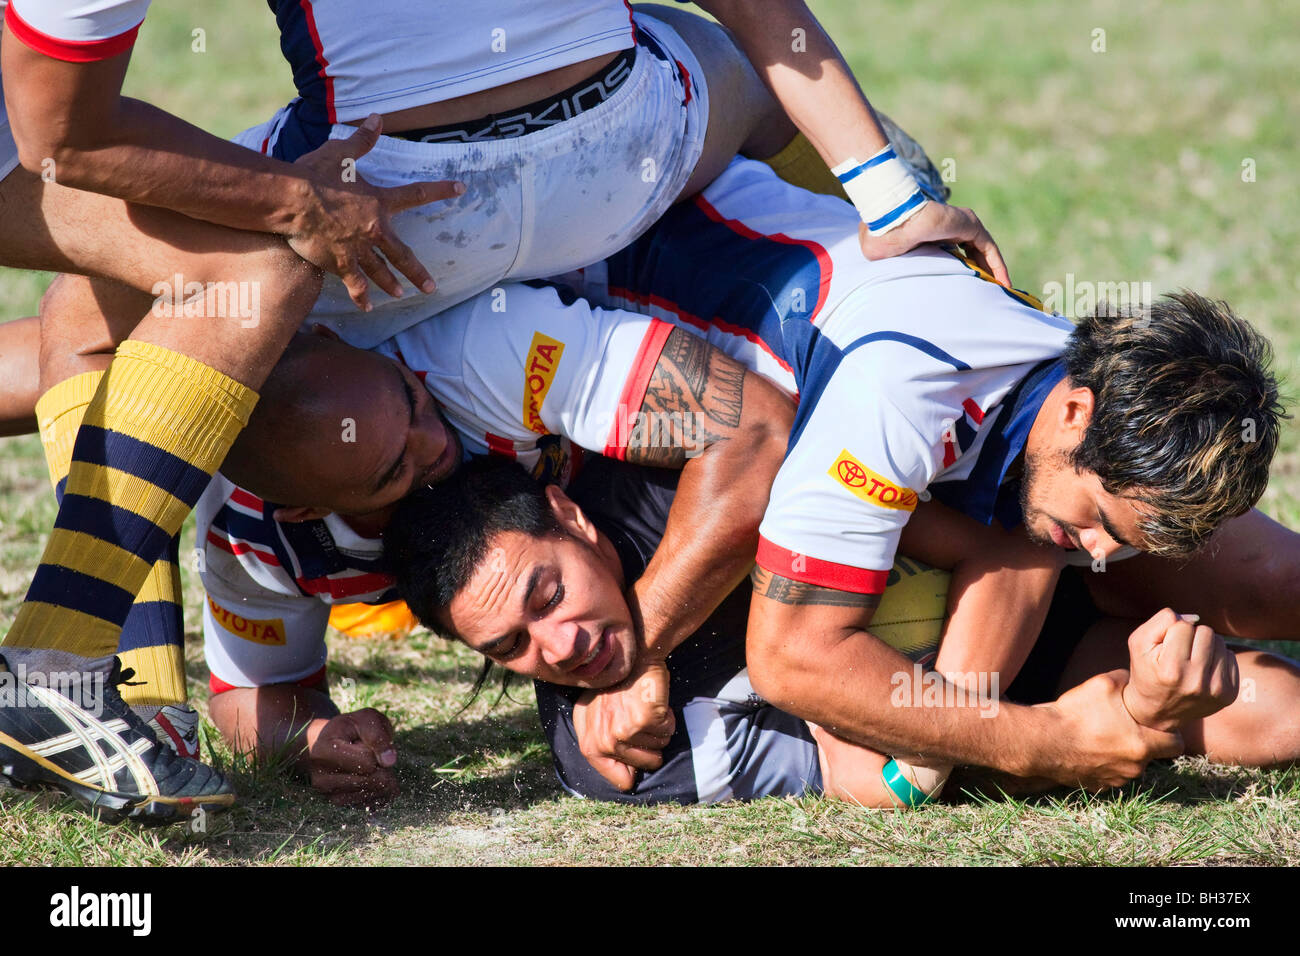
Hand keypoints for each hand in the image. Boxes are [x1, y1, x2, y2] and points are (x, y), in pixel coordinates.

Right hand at [288, 114, 464, 310]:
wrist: (291, 199)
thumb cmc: (316, 173)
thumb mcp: (342, 152)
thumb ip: (363, 139)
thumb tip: (378, 118)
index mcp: (379, 202)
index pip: (418, 194)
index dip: (440, 190)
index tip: (461, 189)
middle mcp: (374, 229)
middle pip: (403, 254)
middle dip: (418, 272)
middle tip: (431, 287)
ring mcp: (357, 249)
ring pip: (380, 272)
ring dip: (391, 285)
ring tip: (401, 295)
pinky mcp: (339, 262)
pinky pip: (353, 283)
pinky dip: (360, 296)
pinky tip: (366, 308)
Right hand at [304, 708, 399, 805]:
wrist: (329, 743)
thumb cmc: (350, 729)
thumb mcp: (365, 719)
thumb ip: (378, 735)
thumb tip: (389, 761)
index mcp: (324, 751)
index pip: (367, 762)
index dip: (377, 751)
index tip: (366, 742)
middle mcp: (322, 778)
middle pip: (372, 781)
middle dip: (383, 767)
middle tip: (374, 755)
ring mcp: (329, 795)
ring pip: (374, 793)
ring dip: (383, 779)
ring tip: (370, 764)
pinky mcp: (339, 804)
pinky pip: (371, 803)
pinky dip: (380, 791)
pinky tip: (374, 777)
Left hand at [572, 659, 674, 790]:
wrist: (631, 658)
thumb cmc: (616, 687)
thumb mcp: (597, 717)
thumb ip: (605, 747)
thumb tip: (628, 778)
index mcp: (589, 743)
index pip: (621, 779)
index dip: (636, 768)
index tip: (640, 752)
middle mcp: (603, 741)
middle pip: (647, 764)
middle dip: (651, 743)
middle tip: (640, 718)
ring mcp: (622, 732)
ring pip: (660, 746)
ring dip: (658, 728)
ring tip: (643, 707)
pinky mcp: (643, 721)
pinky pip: (667, 730)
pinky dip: (666, 716)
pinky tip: (652, 701)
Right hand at [859, 203, 1010, 287]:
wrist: (890, 226)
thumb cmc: (882, 241)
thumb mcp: (888, 259)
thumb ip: (895, 266)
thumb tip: (890, 289)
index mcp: (927, 234)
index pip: (949, 253)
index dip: (957, 271)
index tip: (961, 290)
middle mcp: (946, 227)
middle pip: (969, 253)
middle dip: (978, 273)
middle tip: (985, 294)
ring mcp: (959, 223)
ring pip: (982, 251)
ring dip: (991, 271)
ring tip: (999, 292)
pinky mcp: (970, 224)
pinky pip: (988, 249)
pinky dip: (997, 266)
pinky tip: (1003, 284)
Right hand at [1033, 670, 1182, 789]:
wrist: (1043, 741)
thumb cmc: (1075, 713)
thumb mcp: (1103, 684)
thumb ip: (1127, 681)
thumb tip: (1134, 679)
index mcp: (1143, 745)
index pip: (1176, 744)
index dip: (1169, 732)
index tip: (1155, 723)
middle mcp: (1135, 767)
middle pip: (1152, 754)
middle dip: (1143, 741)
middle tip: (1125, 725)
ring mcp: (1116, 780)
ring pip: (1131, 765)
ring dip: (1123, 752)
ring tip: (1103, 734)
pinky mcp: (1098, 786)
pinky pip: (1111, 774)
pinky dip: (1105, 762)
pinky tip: (1090, 747)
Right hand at [1122, 608, 1239, 731]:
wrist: (1156, 711)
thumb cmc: (1146, 670)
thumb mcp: (1139, 643)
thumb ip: (1161, 621)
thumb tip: (1195, 618)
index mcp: (1171, 670)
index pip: (1184, 626)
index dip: (1172, 632)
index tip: (1164, 648)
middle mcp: (1196, 682)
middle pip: (1206, 632)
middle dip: (1192, 636)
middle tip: (1179, 653)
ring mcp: (1216, 690)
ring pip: (1220, 643)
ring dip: (1205, 646)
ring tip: (1191, 661)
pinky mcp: (1229, 694)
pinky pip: (1230, 657)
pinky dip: (1216, 658)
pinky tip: (1202, 670)